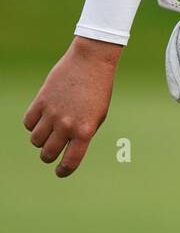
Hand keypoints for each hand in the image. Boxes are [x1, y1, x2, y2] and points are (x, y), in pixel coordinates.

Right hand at [22, 38, 121, 175]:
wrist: (91, 61)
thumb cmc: (98, 90)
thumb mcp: (98, 116)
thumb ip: (82, 134)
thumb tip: (66, 149)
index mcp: (85, 131)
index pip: (70, 161)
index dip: (63, 170)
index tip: (60, 171)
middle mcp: (67, 125)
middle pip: (48, 153)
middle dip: (49, 156)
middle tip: (51, 152)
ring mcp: (52, 113)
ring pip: (35, 140)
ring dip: (40, 141)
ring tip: (47, 133)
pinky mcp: (41, 101)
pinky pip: (28, 123)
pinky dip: (32, 124)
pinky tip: (40, 119)